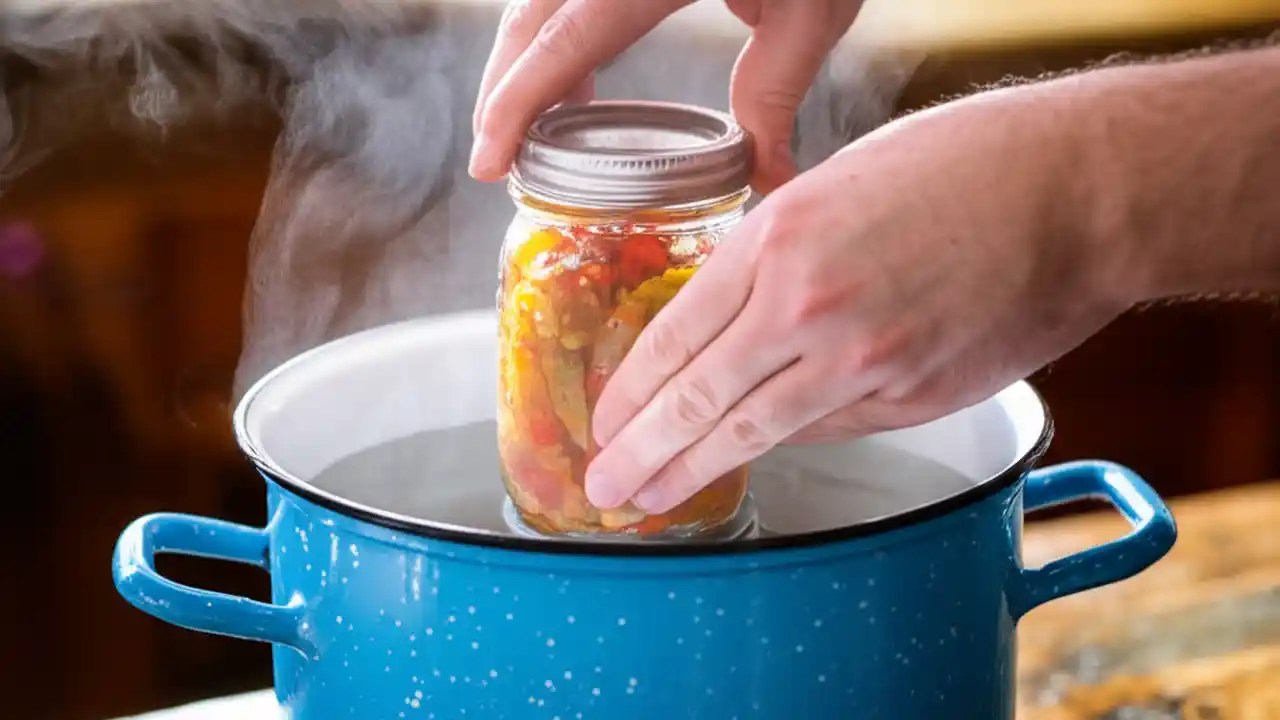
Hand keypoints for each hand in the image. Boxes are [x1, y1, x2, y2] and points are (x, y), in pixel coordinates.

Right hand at [469, 0, 864, 192]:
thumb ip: (777, 90)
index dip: (515, 105)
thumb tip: (767, 181)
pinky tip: (578, 80)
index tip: (487, 162)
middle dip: (504, 92)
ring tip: (538, 131)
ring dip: (527, 65)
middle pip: (529, 20)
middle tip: (497, 159)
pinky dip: (555, 36)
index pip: (562, 41)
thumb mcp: (813, 7)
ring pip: (539, 3)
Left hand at [583, 86, 1138, 513]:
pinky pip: (829, 428)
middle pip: (698, 400)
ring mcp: (862, 362)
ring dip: (694, 471)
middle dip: (641, 453)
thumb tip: (731, 326)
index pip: (675, 336)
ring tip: (651, 499)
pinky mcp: (912, 398)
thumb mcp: (834, 185)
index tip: (604, 421)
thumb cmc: (958, 166)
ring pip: (754, 432)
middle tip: (605, 487)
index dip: (631, 390)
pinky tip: (754, 455)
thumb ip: (774, 258)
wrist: (1071, 192)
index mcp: (778, 241)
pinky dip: (787, 441)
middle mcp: (808, 308)